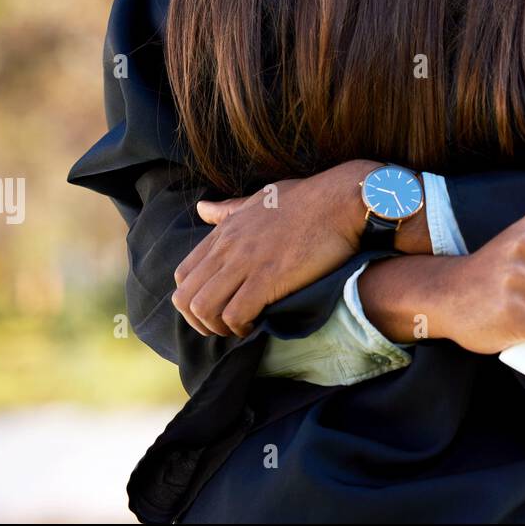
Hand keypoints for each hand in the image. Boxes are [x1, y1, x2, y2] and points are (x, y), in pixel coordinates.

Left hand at [172, 159, 378, 338]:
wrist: (342, 200)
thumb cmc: (308, 198)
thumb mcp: (260, 197)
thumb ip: (229, 209)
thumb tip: (202, 207)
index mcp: (225, 231)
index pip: (183, 274)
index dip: (192, 299)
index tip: (216, 307)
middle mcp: (229, 247)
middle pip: (185, 297)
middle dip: (199, 321)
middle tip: (224, 326)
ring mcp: (247, 262)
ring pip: (204, 309)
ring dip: (217, 327)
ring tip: (239, 328)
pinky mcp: (269, 278)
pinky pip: (235, 314)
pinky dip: (241, 327)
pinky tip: (257, 324)